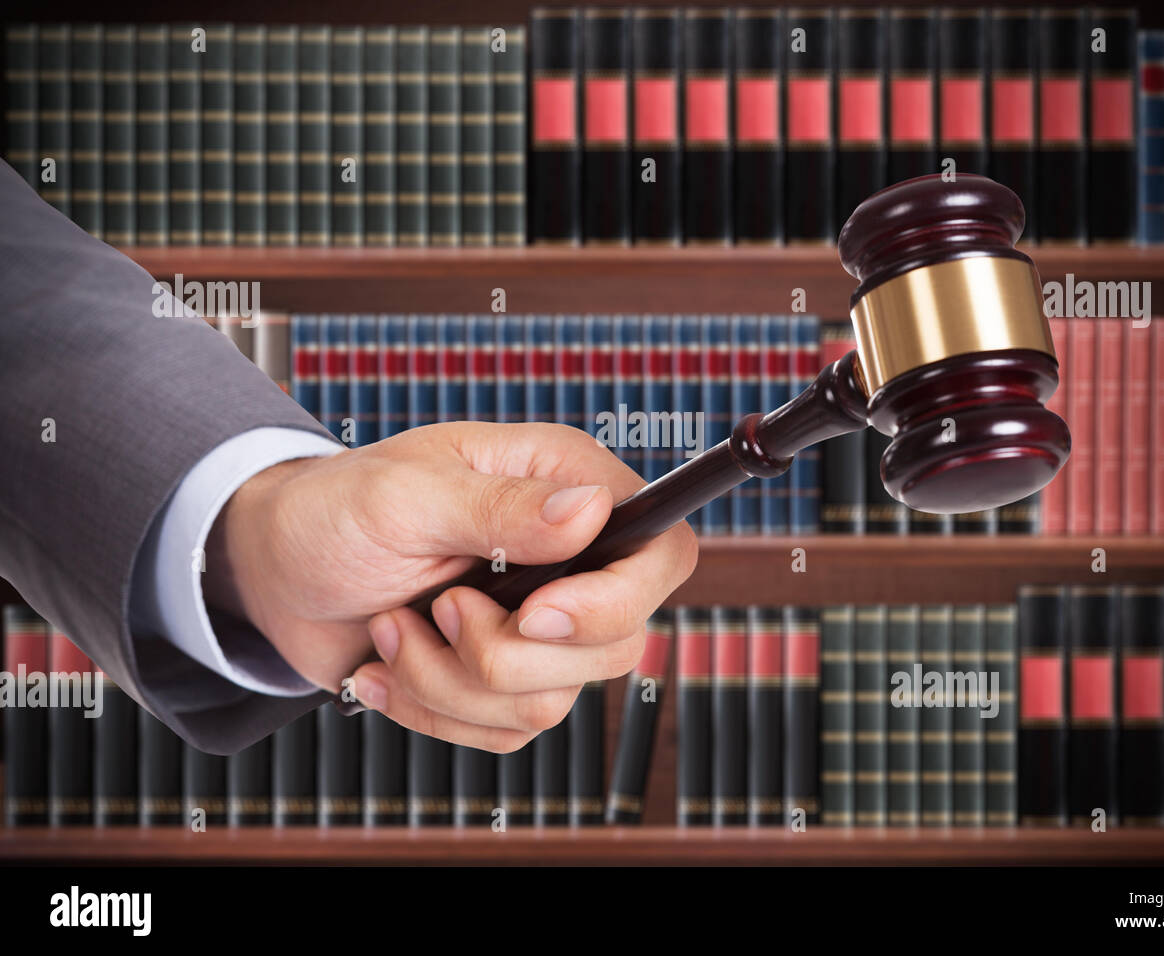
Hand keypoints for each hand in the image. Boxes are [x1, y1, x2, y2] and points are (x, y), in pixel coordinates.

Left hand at [203, 422, 697, 751]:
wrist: (275, 575)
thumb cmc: (333, 510)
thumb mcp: (404, 496)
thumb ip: (500, 508)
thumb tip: (593, 511)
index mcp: (564, 487)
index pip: (662, 551)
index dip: (619, 598)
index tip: (535, 613)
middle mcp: (569, 560)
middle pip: (615, 646)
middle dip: (507, 653)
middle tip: (438, 609)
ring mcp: (539, 628)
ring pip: (551, 702)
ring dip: (451, 681)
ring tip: (393, 630)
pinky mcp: (503, 681)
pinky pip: (504, 733)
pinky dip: (432, 710)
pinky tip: (385, 666)